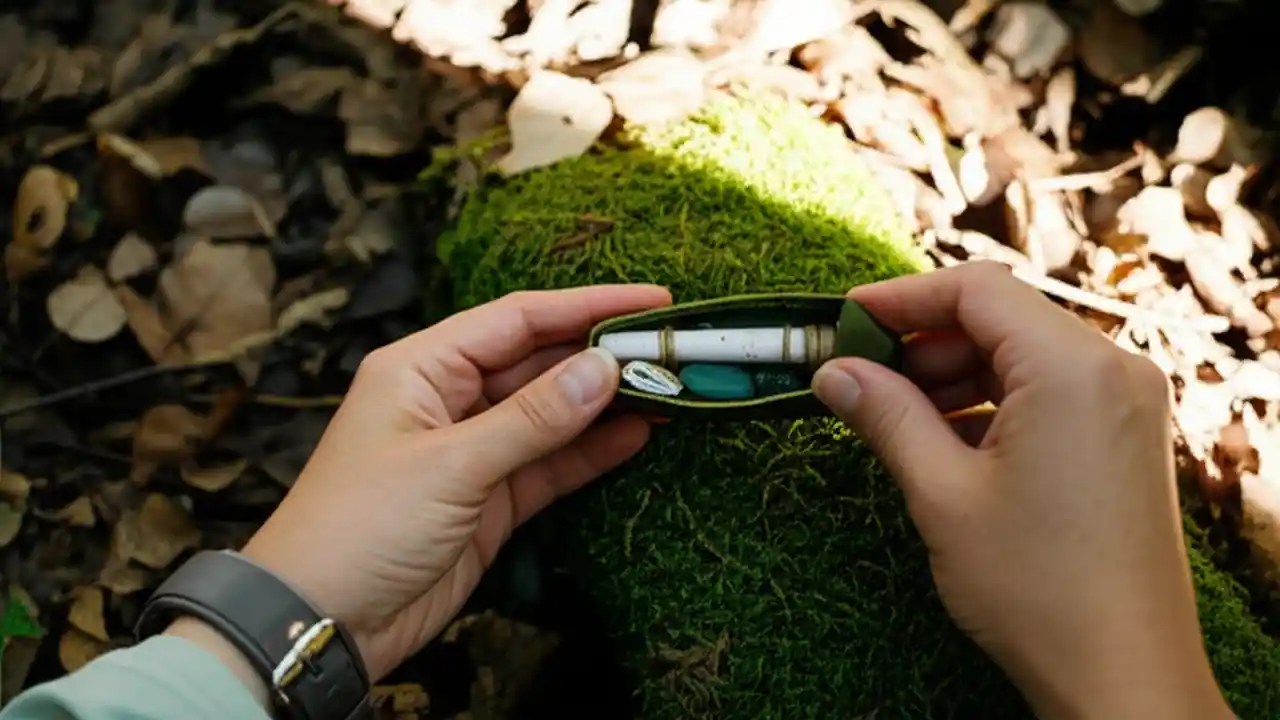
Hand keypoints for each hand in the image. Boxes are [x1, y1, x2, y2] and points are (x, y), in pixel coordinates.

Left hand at [237, 284, 670, 680]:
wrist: (320, 620)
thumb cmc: (359, 527)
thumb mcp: (451, 465)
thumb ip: (532, 418)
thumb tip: (603, 368)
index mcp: (422, 367)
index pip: (518, 319)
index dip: (587, 306)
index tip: (651, 302)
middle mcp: (449, 399)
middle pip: (539, 363)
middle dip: (603, 356)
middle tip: (671, 351)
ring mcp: (471, 451)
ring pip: (550, 415)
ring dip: (604, 404)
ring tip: (669, 389)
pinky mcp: (488, 500)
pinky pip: (549, 464)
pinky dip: (590, 452)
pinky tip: (637, 434)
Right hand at [811, 263, 1231, 718]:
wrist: (1122, 675)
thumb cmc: (1037, 588)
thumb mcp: (941, 494)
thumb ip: (885, 416)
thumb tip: (833, 372)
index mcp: (1074, 369)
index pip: (976, 290)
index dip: (901, 298)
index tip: (846, 320)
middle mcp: (1114, 371)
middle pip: (1002, 318)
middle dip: (924, 340)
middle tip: (860, 374)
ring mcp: (1127, 405)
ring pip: (1024, 355)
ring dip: (955, 374)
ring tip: (895, 414)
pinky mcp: (1125, 437)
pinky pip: (1051, 391)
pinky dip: (993, 402)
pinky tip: (945, 441)